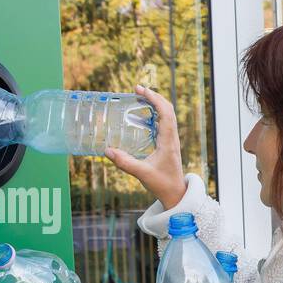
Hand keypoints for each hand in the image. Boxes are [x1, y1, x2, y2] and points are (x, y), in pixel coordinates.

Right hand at [105, 85, 185, 207]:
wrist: (175, 194)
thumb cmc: (162, 184)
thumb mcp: (142, 174)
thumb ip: (125, 163)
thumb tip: (107, 151)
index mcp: (169, 142)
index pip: (165, 113)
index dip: (154, 99)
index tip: (141, 90)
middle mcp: (173, 138)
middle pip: (168, 109)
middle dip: (154, 96)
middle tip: (137, 89)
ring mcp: (172, 140)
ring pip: (168, 115)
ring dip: (156, 103)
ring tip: (140, 96)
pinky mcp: (169, 144)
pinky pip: (165, 123)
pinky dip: (156, 113)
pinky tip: (144, 115)